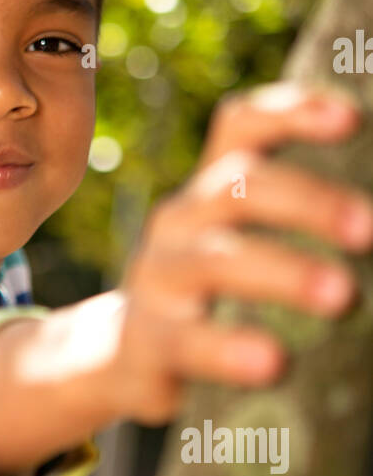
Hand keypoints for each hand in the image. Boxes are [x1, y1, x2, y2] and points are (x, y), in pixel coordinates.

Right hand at [101, 82, 372, 424]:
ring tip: (343, 296)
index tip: (353, 120)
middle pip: (238, 186)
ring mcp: (159, 277)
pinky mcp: (146, 340)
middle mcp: (182, 220)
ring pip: (216, 260)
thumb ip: (302, 221)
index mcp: (213, 189)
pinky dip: (230, 348)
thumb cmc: (215, 294)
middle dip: (310, 203)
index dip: (291, 112)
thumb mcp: (245, 245)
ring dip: (285, 273)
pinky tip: (273, 362)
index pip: (241, 127)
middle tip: (369, 231)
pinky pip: (186, 340)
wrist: (126, 354)